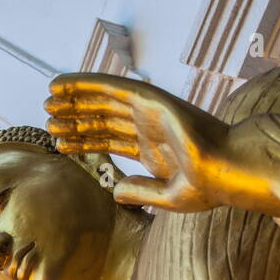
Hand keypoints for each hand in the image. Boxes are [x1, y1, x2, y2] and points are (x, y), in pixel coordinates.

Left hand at [44, 73, 272, 214]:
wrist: (231, 172)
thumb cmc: (211, 186)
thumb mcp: (169, 197)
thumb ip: (142, 193)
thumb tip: (115, 192)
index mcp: (154, 149)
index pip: (110, 140)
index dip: (84, 140)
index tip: (60, 143)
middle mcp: (150, 127)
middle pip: (103, 119)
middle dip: (75, 119)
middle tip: (47, 118)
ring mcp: (151, 112)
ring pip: (103, 102)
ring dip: (75, 100)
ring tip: (48, 101)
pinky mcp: (153, 100)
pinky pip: (114, 87)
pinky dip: (87, 83)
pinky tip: (63, 85)